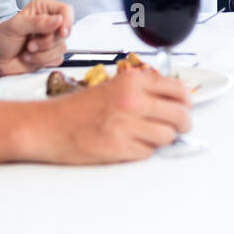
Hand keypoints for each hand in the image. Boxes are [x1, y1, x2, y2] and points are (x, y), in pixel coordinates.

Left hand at [0, 0, 73, 79]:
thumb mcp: (14, 27)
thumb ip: (37, 23)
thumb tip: (57, 20)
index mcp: (42, 10)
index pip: (65, 10)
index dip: (67, 21)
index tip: (61, 31)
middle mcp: (49, 24)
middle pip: (66, 31)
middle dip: (47, 42)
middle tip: (30, 44)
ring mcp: (50, 41)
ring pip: (62, 47)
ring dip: (42, 53)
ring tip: (27, 50)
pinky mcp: (50, 56)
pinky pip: (57, 59)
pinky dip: (42, 61)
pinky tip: (29, 58)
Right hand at [40, 67, 192, 162]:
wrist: (48, 126)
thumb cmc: (78, 109)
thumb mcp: (115, 87)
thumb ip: (144, 91)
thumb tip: (176, 100)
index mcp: (133, 81)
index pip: (179, 90)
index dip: (186, 102)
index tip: (184, 107)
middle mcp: (132, 100)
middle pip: (180, 116)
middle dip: (181, 125)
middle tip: (175, 128)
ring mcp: (126, 124)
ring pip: (167, 137)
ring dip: (160, 140)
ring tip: (144, 136)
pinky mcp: (118, 147)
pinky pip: (148, 153)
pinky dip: (142, 151)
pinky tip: (128, 145)